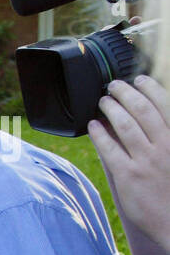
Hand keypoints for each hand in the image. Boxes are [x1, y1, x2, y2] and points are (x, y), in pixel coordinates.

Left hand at [89, 76, 169, 254]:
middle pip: (142, 109)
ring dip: (111, 108)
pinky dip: (99, 133)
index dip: (150, 87)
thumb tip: (147, 119)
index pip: (165, 104)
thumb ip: (165, 138)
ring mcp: (146, 160)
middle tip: (114, 86)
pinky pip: (109, 148)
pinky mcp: (128, 175)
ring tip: (103, 101)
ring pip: (125, 124)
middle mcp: (165, 146)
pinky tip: (93, 126)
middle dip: (126, 92)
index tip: (140, 79)